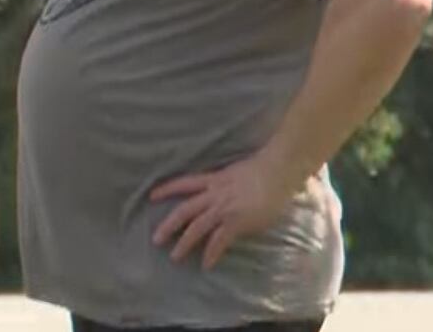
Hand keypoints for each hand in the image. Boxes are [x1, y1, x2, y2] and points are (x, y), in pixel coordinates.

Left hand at [148, 156, 296, 269]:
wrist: (279, 169)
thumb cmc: (268, 168)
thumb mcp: (240, 172)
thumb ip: (231, 184)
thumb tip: (231, 193)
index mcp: (216, 179)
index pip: (186, 183)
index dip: (168, 189)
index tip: (152, 196)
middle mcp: (215, 193)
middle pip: (185, 209)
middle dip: (169, 225)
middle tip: (156, 239)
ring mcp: (224, 208)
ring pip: (196, 227)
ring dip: (184, 243)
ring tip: (175, 257)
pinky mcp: (236, 220)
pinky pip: (219, 240)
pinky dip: (211, 253)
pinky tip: (206, 264)